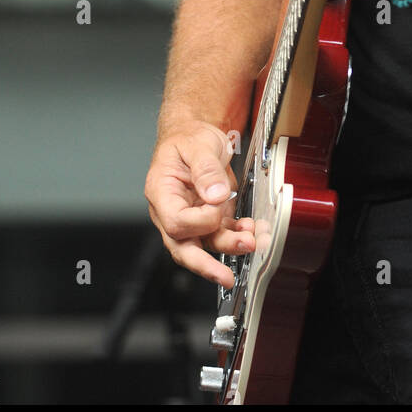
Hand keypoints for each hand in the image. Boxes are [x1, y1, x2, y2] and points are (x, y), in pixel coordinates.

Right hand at [144, 121, 255, 287]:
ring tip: (251, 241)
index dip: (199, 220)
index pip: (176, 222)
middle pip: (182, 248)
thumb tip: (215, 195)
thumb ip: (206, 169)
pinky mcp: (207, 218)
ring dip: (229, 246)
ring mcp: (190, 217)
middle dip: (205, 265)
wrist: (196, 134)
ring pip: (205, 245)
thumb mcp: (198, 144)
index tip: (218, 204)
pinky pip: (220, 235)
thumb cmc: (188, 138)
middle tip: (225, 276)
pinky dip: (236, 235)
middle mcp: (171, 210)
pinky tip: (250, 230)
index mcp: (161, 192)